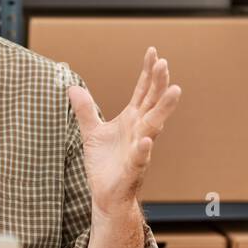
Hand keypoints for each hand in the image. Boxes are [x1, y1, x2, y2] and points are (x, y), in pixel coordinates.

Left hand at [68, 47, 181, 223]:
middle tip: (164, 64)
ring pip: (154, 126)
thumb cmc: (104, 165)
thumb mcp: (91, 133)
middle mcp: (139, 131)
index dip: (148, 72)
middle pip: (152, 103)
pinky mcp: (133, 169)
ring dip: (163, 109)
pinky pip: (140, 157)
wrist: (106, 195)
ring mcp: (139, 149)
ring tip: (174, 91)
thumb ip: (85, 110)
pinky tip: (146, 140)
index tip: (154, 52)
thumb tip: (72, 88)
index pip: (143, 91)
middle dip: (159, 84)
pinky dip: (143, 149)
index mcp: (131, 120)